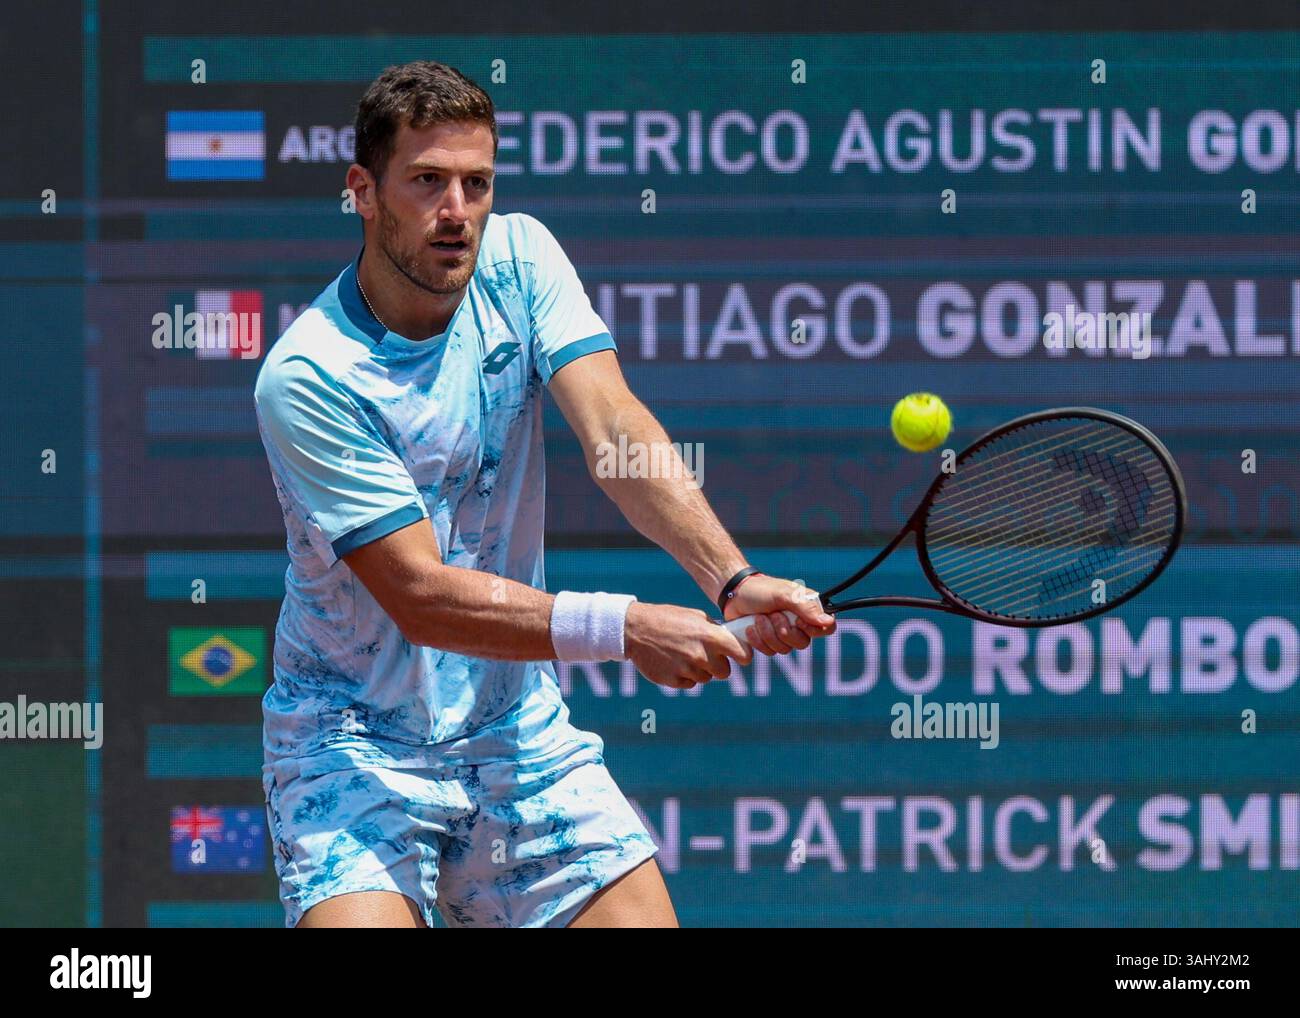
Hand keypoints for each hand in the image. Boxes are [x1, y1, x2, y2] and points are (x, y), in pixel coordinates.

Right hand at [624, 602, 751, 688]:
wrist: (635, 629)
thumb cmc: (667, 619)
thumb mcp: (695, 616)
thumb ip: (715, 630)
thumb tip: (732, 641)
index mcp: (710, 636)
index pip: (742, 655)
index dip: (743, 656)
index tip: (740, 656)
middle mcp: (700, 655)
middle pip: (724, 672)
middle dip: (718, 665)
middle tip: (706, 654)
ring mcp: (686, 670)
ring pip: (705, 678)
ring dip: (699, 670)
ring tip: (683, 654)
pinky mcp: (673, 681)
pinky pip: (689, 683)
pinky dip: (684, 675)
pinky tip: (673, 661)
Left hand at [721, 573, 835, 655]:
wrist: (733, 595)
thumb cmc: (760, 590)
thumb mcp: (783, 594)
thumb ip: (806, 608)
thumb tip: (828, 622)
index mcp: (807, 609)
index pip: (826, 628)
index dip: (813, 630)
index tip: (798, 621)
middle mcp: (798, 623)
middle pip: (803, 643)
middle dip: (783, 631)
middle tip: (772, 615)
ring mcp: (782, 634)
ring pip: (784, 650)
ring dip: (768, 634)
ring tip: (758, 618)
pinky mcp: (767, 642)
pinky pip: (769, 652)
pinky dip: (758, 641)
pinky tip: (751, 628)